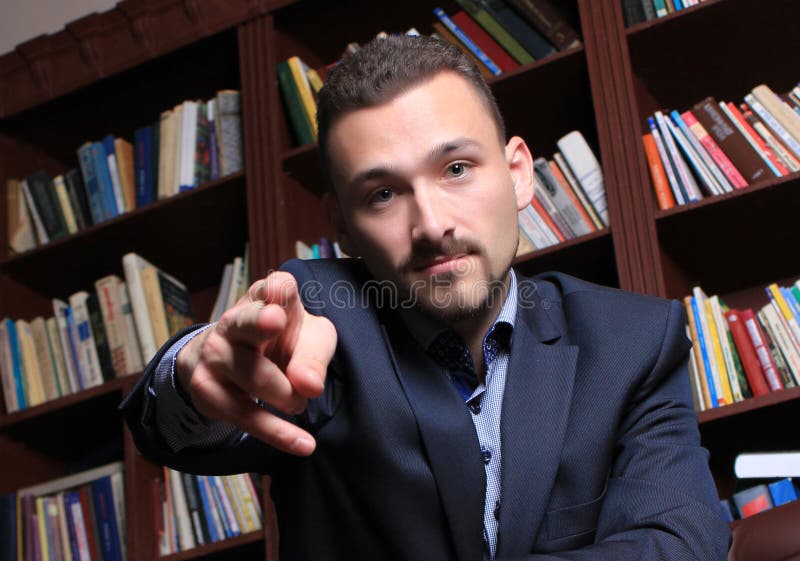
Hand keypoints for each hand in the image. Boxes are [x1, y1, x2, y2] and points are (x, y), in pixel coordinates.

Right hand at [175, 271, 336, 455]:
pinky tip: (303, 444)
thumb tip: (308, 386)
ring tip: (300, 403)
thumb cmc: (282, 342)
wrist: (230, 360)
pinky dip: (278, 433)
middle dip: (259, 321)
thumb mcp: (310, 340)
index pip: (276, 289)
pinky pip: (245, 415)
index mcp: (266, 298)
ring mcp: (215, 353)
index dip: (278, 293)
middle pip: (246, 320)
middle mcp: (234, 320)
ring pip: (253, 377)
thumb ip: (314, 356)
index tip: (282, 303)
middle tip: (276, 321)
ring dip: (287, 396)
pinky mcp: (206, 390)